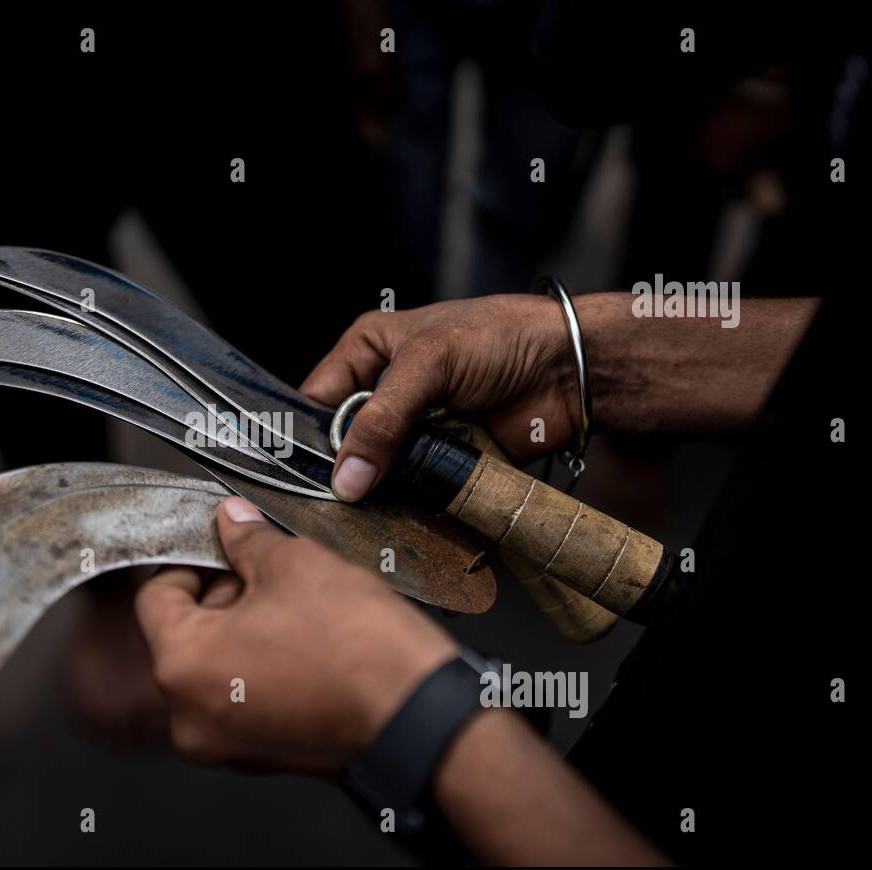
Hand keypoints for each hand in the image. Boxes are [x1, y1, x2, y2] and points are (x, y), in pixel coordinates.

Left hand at [135, 498, 456, 775]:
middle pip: (185, 637)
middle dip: (224, 598)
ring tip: (298, 610)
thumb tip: (231, 521)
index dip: (189, 561)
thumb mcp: (295, 566)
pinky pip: (246, 701)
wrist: (419, 718)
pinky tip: (308, 647)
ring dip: (246, 633)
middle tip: (269, 573)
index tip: (221, 548)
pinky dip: (265, 670)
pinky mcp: (264, 758)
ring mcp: (227, 746)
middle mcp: (190, 717)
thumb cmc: (357, 648)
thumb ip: (248, 541)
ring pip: (217, 670)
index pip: (155, 597)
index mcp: (182, 665)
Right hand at [300, 295, 572, 499]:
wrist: (571, 371)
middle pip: (345, 445)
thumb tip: (346, 479)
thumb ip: (382, 421)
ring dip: (376, 496)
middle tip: (330, 508)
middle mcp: (385, 394)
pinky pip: (414, 493)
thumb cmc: (500, 340)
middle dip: (342, 474)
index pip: (317, 401)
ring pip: (378, 474)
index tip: (300, 477)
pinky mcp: (442, 463)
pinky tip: (399, 527)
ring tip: (360, 523)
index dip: (306, 438)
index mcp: (368, 353)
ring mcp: (414, 432)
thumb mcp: (428, 365)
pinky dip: (410, 509)